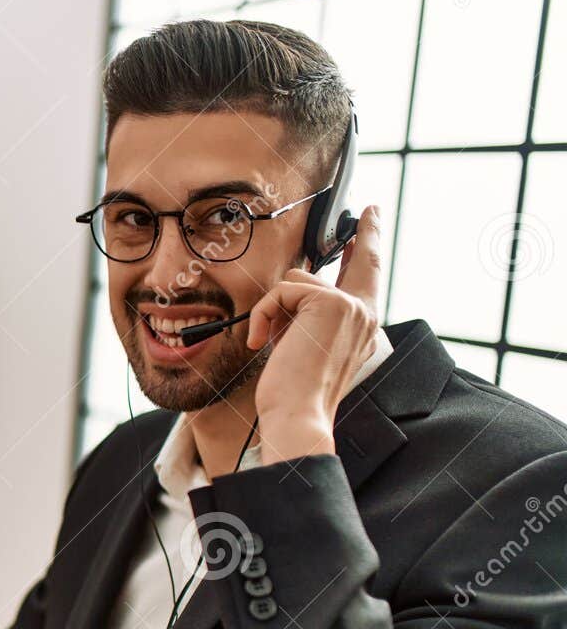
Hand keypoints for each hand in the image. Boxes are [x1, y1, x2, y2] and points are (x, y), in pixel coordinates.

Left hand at [246, 204, 385, 464]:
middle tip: (367, 213)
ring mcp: (351, 307)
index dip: (368, 248)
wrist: (298, 414)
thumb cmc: (295, 392)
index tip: (368, 224)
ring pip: (298, 280)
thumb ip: (309, 317)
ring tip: (269, 339)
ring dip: (274, 307)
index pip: (367, 280)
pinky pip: (282, 290)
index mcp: (362, 328)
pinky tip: (260, 340)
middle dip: (366, 233)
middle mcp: (365, 315)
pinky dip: (263, 314)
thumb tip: (297, 287)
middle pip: (363, 260)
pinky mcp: (330, 302)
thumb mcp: (305, 347)